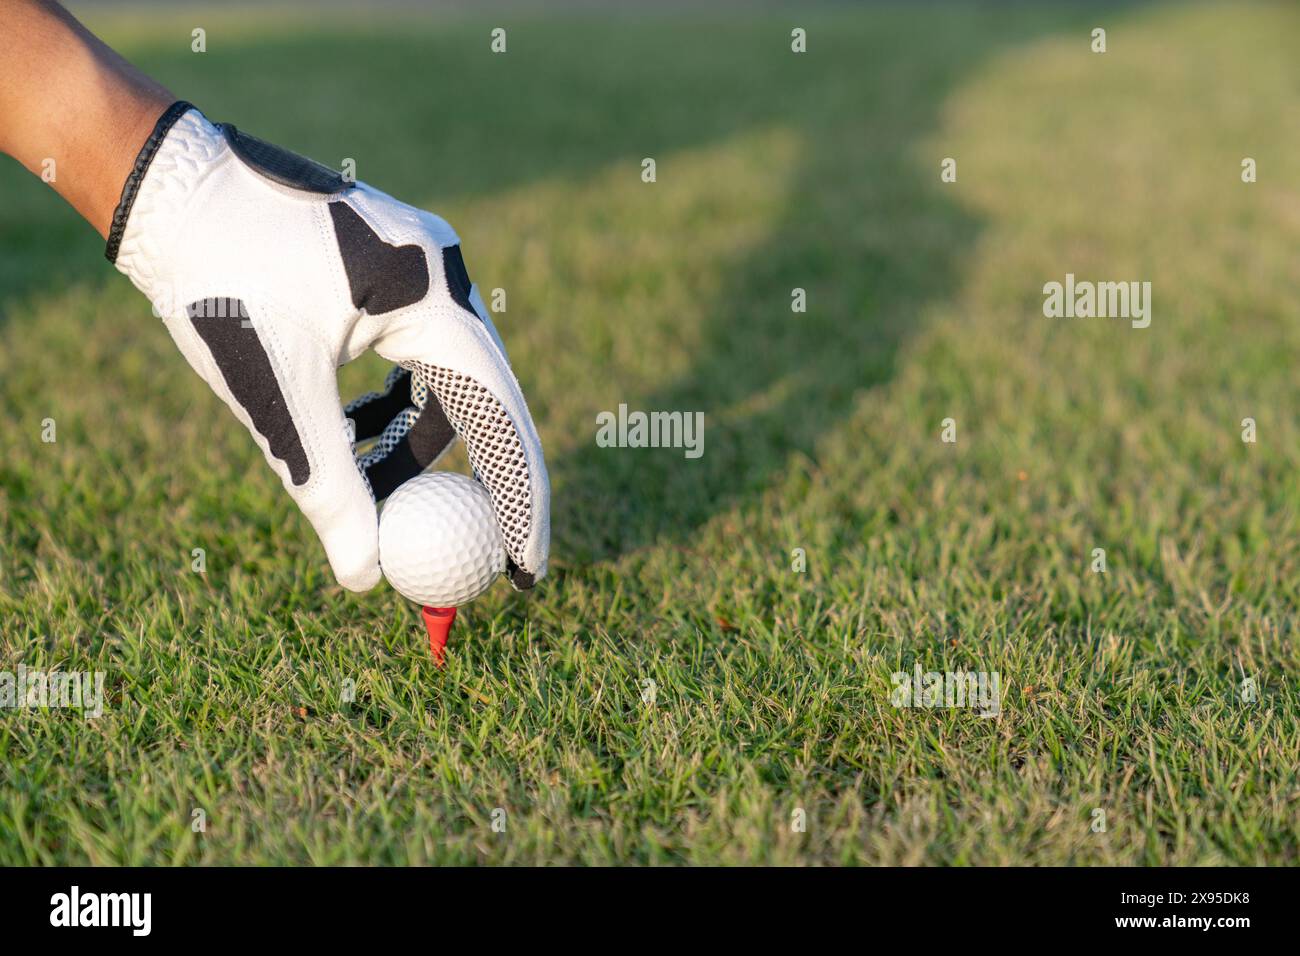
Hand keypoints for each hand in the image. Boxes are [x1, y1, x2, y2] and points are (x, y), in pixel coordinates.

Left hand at [108, 102, 548, 591]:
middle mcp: (442, 274)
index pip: (501, 415)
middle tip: (469, 551)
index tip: (527, 568)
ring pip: (444, 381)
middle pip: (483, 401)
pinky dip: (391, 405)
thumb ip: (330, 484)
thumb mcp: (278, 393)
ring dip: (414, 443)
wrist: (165, 184)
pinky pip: (415, 354)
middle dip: (475, 481)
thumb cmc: (218, 279)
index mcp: (432, 295)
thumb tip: (367, 575)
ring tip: (367, 489)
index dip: (520, 499)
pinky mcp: (388, 269)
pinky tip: (346, 427)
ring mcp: (418, 266)